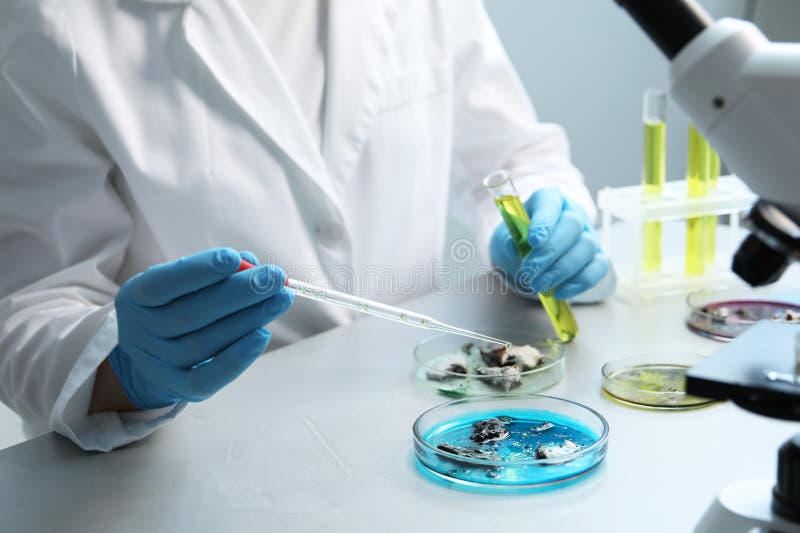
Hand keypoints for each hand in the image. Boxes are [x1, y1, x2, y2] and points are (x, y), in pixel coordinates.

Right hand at [109, 248, 292, 408]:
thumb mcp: (181, 286)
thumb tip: (250, 263)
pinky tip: (262, 335)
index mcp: (136, 297)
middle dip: (240, 293)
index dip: (199, 270)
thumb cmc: (174, 308)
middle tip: (276, 278)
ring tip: (280, 300)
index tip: (234, 257)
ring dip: (249, 320)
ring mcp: (156, 363)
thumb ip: (214, 273)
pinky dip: (237, 358)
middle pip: (192, 313)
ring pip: (205, 343)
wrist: (148, 359)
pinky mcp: (176, 387)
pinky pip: (207, 377)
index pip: (165, 283)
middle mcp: (140, 331)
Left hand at [490, 187, 607, 299]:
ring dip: (562, 269)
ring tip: (538, 284)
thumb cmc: (518, 241)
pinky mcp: (597, 257)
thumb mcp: (504, 237)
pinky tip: (558, 292)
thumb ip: (507, 239)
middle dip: (551, 251)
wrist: (530, 256)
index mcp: (549, 199)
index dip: (544, 221)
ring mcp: (588, 235)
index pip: (551, 202)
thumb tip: (512, 245)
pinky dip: (578, 283)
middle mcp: (573, 213)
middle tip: (530, 271)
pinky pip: (598, 268)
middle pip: (572, 225)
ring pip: (586, 247)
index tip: (532, 241)